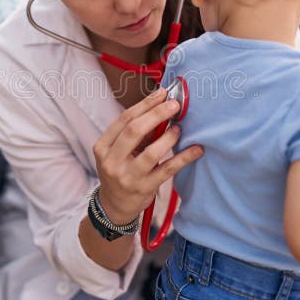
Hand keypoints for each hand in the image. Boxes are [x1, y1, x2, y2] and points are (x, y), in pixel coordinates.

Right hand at [92, 88, 203, 223]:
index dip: (145, 104)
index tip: (162, 93)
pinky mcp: (144, 188)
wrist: (114, 205)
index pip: (124, 120)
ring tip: (179, 128)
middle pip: (134, 131)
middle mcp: (112, 161)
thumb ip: (134, 133)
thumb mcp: (117, 152)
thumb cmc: (120, 170)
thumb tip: (161, 106)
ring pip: (151, 152)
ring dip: (168, 137)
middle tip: (175, 105)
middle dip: (157, 114)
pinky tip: (196, 149)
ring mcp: (128, 177)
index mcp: (103, 147)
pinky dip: (184, 157)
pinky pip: (168, 169)